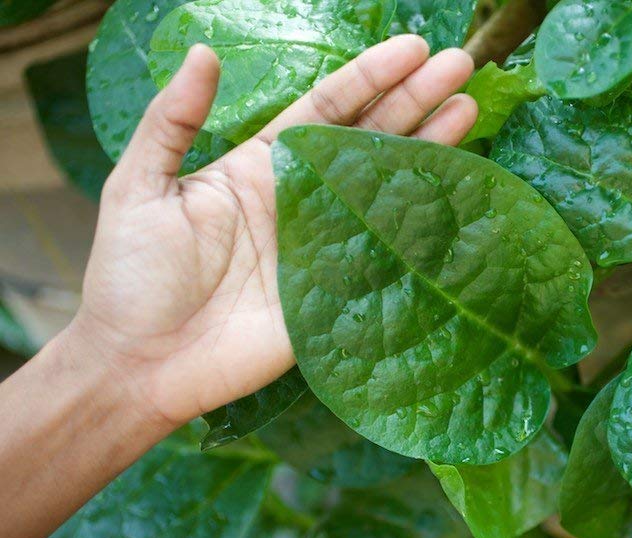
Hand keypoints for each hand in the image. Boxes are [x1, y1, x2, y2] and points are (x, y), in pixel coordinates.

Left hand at [72, 35, 477, 426]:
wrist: (139, 362)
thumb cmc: (130, 275)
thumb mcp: (139, 186)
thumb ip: (173, 121)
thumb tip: (204, 52)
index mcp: (260, 167)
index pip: (327, 109)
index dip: (370, 78)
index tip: (412, 49)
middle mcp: (301, 200)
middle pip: (369, 139)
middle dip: (415, 101)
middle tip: (461, 66)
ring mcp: (324, 247)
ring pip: (387, 191)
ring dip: (428, 150)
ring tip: (469, 110)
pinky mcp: (336, 295)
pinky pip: (386, 256)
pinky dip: (421, 229)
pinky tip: (452, 196)